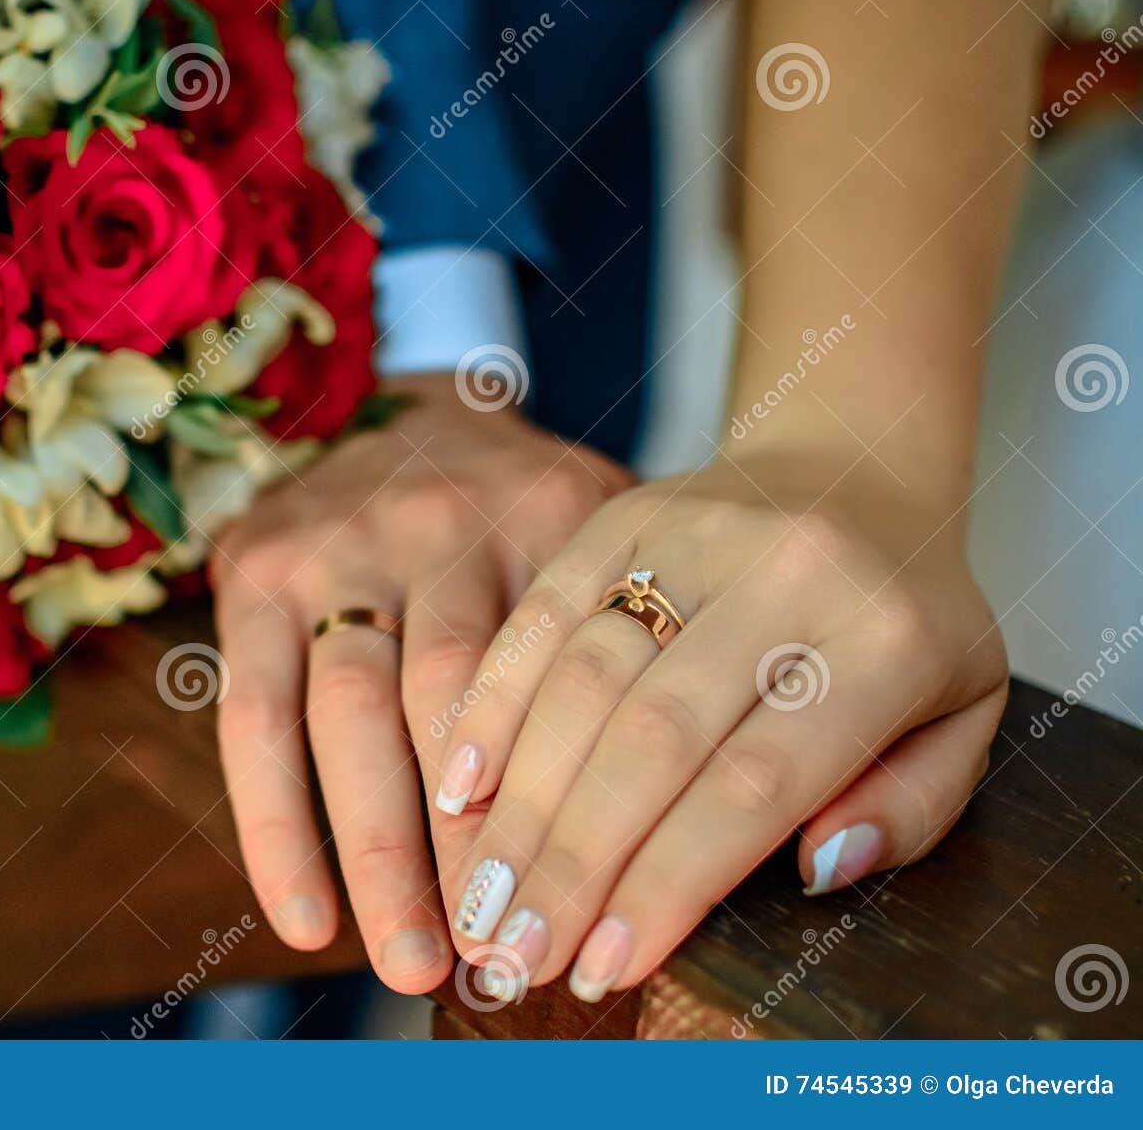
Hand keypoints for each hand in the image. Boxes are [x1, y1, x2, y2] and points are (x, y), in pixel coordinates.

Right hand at [209, 373, 634, 992]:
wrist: (407, 401)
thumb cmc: (529, 505)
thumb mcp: (613, 527)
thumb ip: (659, 627)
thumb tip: (766, 807)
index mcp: (555, 516)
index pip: (562, 676)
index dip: (568, 804)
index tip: (594, 915)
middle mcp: (443, 522)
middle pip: (451, 702)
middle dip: (473, 842)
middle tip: (500, 961)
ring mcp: (340, 544)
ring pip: (351, 716)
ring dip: (378, 852)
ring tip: (409, 965)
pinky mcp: (256, 571)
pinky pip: (253, 715)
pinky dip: (276, 824)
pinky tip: (306, 918)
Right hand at [435, 449, 1007, 1000]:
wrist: (855, 463)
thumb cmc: (905, 619)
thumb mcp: (966, 716)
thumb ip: (911, 807)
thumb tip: (815, 868)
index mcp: (885, 637)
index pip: (757, 780)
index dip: (669, 881)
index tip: (606, 964)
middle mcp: (785, 572)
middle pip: (654, 736)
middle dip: (574, 860)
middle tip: (516, 952)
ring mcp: (692, 532)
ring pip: (583, 678)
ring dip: (521, 801)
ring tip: (483, 898)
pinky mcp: (619, 512)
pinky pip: (540, 614)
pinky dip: (491, 705)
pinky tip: (461, 789)